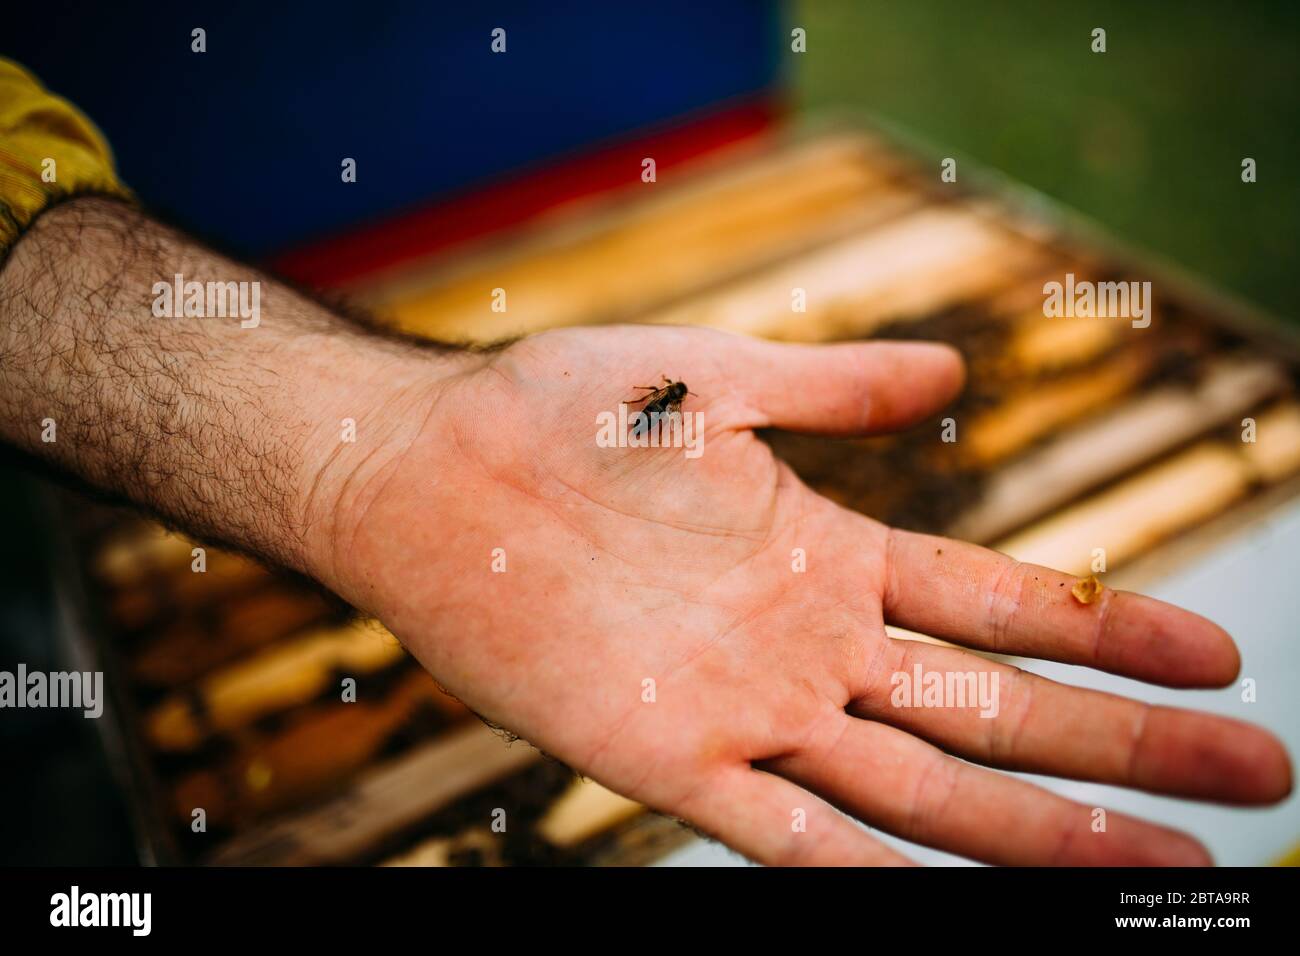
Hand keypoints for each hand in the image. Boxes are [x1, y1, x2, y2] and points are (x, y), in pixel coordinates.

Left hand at [309, 323, 1290, 865]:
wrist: (430, 467)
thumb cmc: (560, 412)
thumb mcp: (720, 381)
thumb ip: (835, 389)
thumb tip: (955, 375)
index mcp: (827, 558)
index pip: (1001, 605)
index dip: (1111, 634)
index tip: (1217, 654)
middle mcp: (806, 645)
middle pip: (995, 704)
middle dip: (1125, 742)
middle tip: (1257, 772)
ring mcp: (746, 706)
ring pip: (923, 782)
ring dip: (1043, 825)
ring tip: (1166, 859)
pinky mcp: (664, 755)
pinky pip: (789, 834)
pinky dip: (873, 865)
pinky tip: (968, 892)